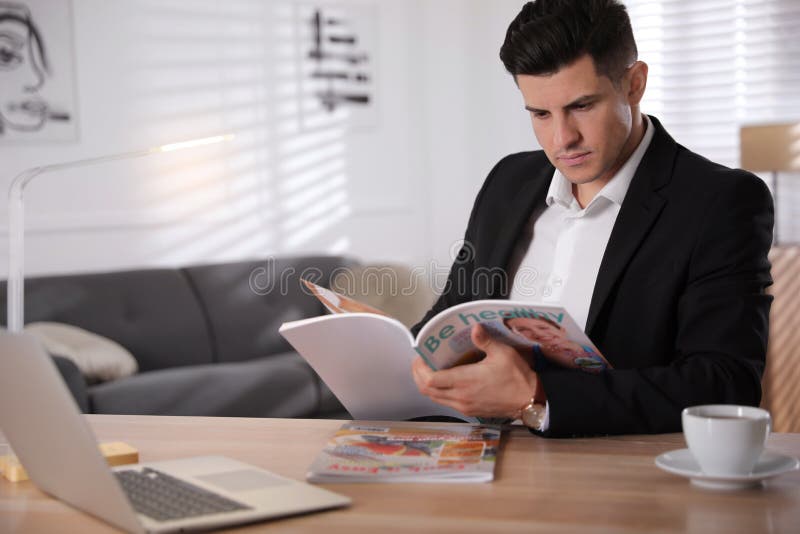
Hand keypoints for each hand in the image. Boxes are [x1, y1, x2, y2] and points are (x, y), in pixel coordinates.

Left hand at [411, 323, 541, 417]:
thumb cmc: (517, 378)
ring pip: (435, 398)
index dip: (420, 369)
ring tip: (431, 370)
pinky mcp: (470, 411)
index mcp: (465, 382)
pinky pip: (446, 403)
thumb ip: (485, 341)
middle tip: (421, 362)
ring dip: (428, 385)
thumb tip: (474, 328)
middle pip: (427, 390)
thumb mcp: (502, 354)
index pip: (430, 380)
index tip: (420, 357)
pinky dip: (440, 392)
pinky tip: (447, 381)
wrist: (530, 400)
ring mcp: (464, 406)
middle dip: (419, 376)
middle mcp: (460, 396)